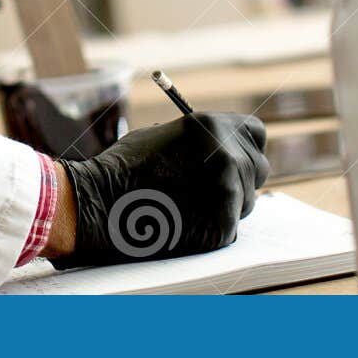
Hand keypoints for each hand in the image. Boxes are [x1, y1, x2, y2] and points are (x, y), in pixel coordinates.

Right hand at [51, 112, 268, 267]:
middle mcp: (227, 155)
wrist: (100, 203)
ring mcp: (228, 191)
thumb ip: (201, 140)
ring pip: (245, 202)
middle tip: (207, 188)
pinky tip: (183, 224)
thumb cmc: (125, 167)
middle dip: (238, 179)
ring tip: (186, 205)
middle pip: (257, 169)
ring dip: (225, 206)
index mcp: (213, 127)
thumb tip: (223, 147)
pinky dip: (210, 230)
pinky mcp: (222, 226)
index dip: (245, 146)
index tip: (237, 156)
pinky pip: (229, 229)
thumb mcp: (165, 135)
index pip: (256, 134)